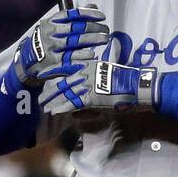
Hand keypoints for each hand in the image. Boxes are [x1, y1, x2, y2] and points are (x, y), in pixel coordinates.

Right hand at [6, 5, 108, 90]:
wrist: (28, 60)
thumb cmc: (47, 40)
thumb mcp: (55, 26)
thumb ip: (74, 16)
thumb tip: (93, 5)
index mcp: (52, 21)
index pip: (73, 14)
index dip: (89, 14)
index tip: (102, 16)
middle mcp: (51, 33)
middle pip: (76, 28)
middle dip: (94, 28)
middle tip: (106, 30)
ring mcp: (52, 47)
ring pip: (75, 42)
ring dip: (92, 40)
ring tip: (104, 39)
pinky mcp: (53, 62)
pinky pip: (71, 58)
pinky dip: (83, 56)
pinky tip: (92, 54)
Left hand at [38, 43, 158, 116]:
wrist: (137, 86)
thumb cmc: (125, 81)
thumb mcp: (107, 74)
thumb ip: (94, 79)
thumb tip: (89, 79)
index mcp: (89, 64)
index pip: (66, 67)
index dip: (52, 73)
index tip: (42, 76)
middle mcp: (85, 72)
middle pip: (62, 81)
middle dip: (50, 90)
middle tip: (40, 97)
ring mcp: (87, 84)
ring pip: (65, 93)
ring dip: (53, 101)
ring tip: (44, 106)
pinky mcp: (91, 96)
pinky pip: (73, 103)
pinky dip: (62, 108)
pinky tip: (54, 112)